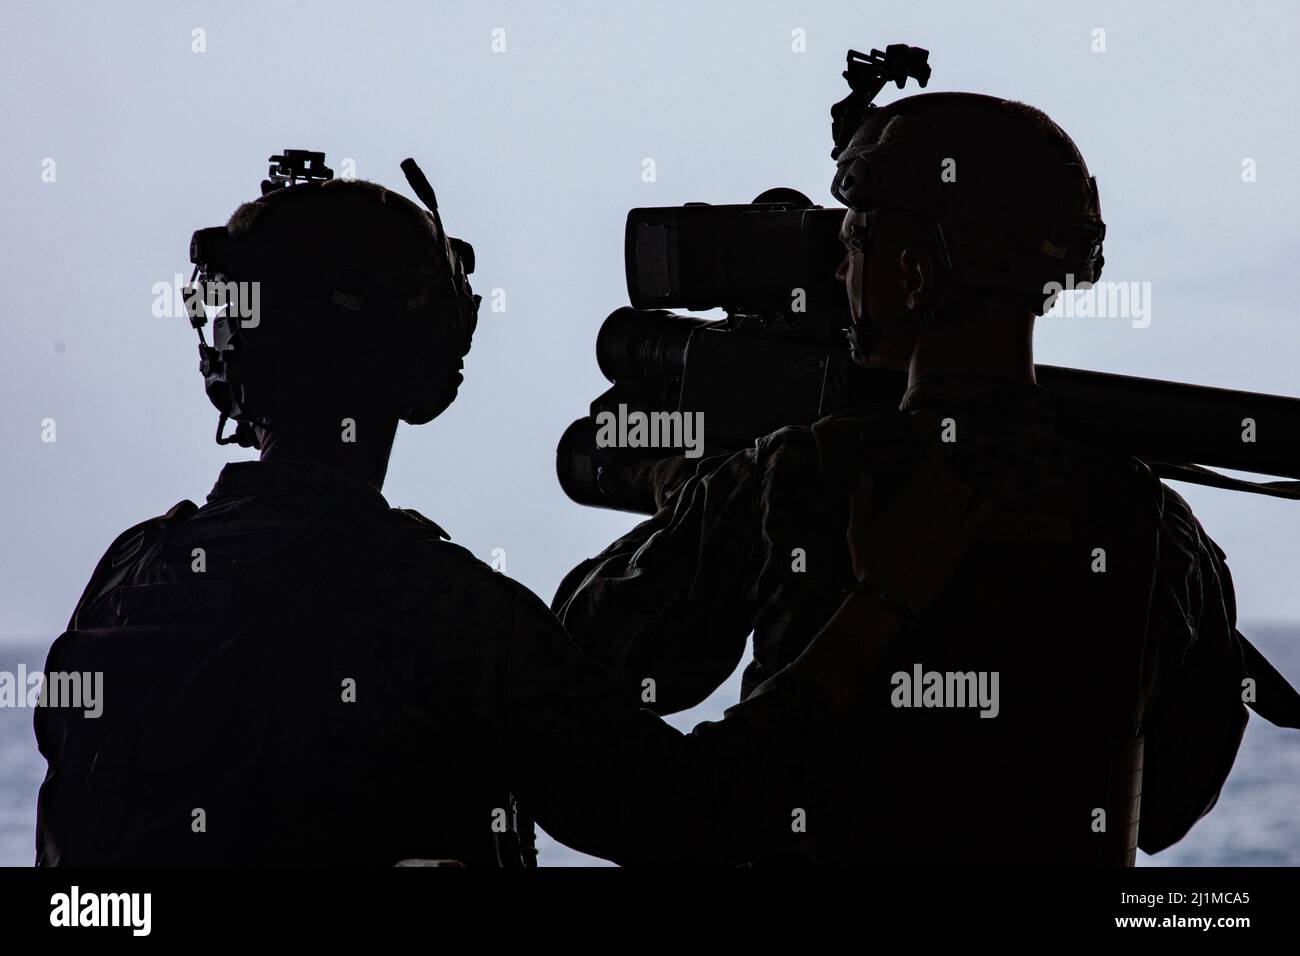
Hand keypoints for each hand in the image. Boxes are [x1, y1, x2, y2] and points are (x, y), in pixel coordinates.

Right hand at [846, 461, 989, 614]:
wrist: (888, 595)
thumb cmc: (870, 566)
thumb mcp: (856, 532)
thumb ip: (860, 503)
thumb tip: (865, 478)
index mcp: (903, 505)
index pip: (927, 473)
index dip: (933, 469)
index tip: (934, 472)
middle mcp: (926, 510)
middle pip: (948, 479)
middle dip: (949, 480)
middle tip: (947, 488)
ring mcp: (944, 526)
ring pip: (964, 494)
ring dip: (964, 492)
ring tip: (962, 498)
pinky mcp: (957, 545)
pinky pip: (979, 518)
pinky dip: (985, 508)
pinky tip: (985, 506)